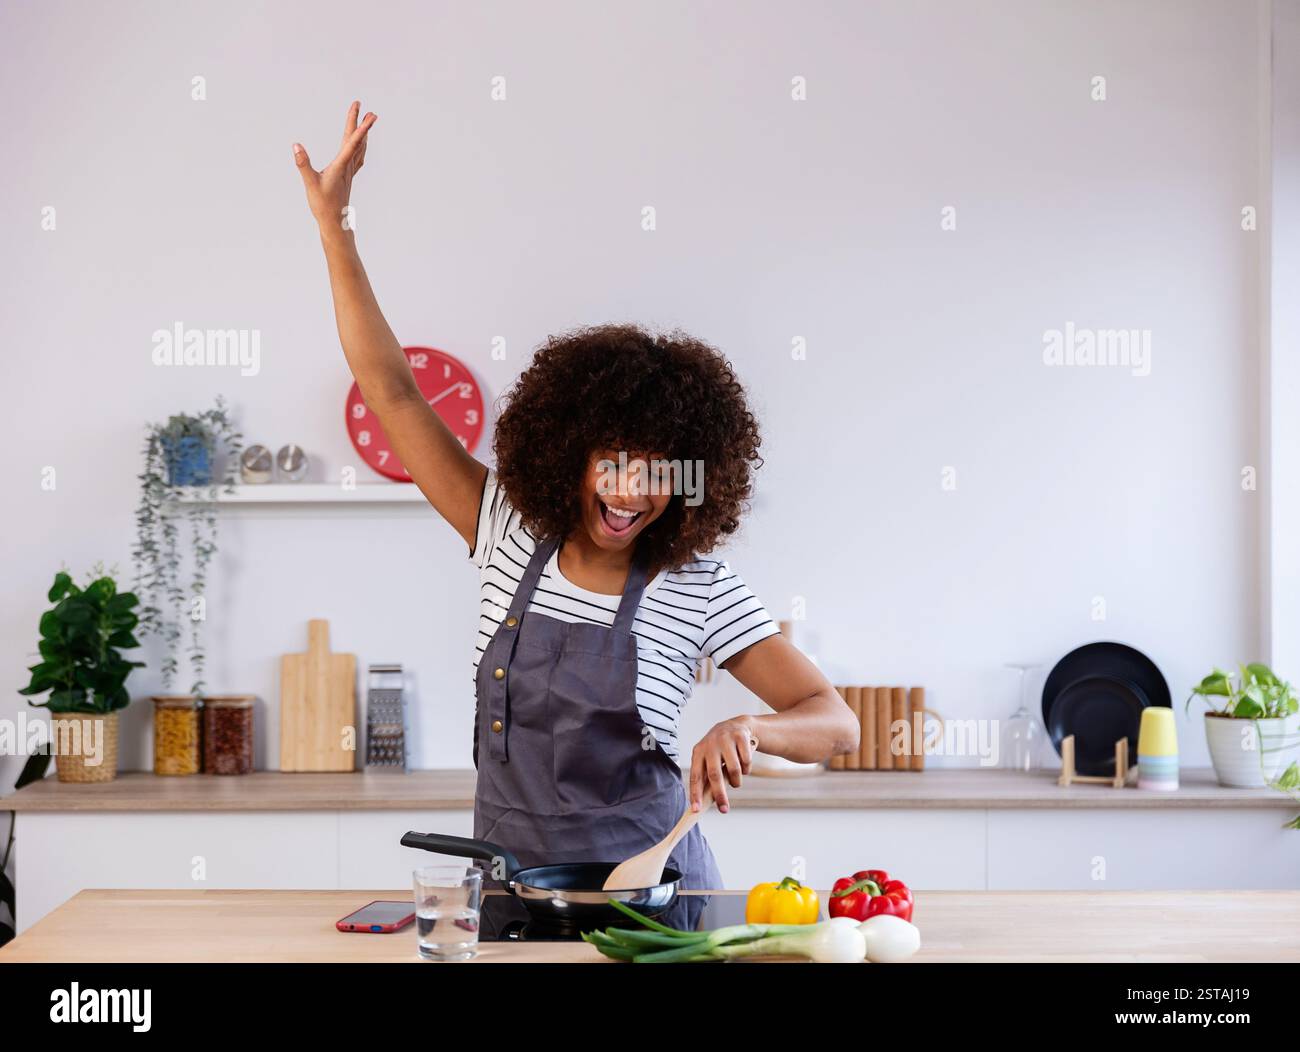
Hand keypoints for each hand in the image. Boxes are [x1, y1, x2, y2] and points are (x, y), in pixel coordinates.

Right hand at [293, 101, 376, 230]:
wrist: (335, 224)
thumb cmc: (323, 205)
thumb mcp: (310, 183)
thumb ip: (303, 164)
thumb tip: (296, 146)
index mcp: (340, 166)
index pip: (351, 141)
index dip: (359, 126)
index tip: (366, 112)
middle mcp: (347, 167)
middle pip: (356, 141)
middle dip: (359, 123)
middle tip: (365, 107)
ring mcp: (349, 172)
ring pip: (359, 149)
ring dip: (363, 134)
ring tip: (368, 122)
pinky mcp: (347, 178)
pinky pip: (357, 158)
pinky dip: (360, 148)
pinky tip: (362, 148)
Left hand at [689, 716, 756, 813]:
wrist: (736, 725)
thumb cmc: (720, 749)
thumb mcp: (710, 758)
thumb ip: (707, 776)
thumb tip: (704, 802)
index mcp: (698, 751)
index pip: (695, 776)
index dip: (696, 793)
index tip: (696, 809)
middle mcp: (710, 744)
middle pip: (714, 774)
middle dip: (720, 795)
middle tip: (724, 809)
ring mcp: (725, 738)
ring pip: (733, 769)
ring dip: (736, 781)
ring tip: (736, 781)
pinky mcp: (740, 736)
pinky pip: (746, 761)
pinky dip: (747, 768)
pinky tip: (744, 764)